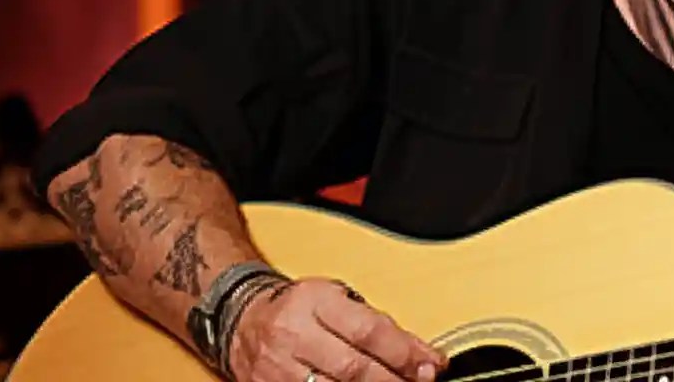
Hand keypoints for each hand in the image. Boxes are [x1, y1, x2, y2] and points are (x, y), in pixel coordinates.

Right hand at [227, 278, 446, 381]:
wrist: (242, 320)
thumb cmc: (299, 308)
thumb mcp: (338, 300)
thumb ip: (378, 325)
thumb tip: (423, 354)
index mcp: (315, 302)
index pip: (368, 330)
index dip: (405, 352)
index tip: (432, 364)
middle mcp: (294, 335)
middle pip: (353, 368)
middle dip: (393, 380)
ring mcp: (279, 370)